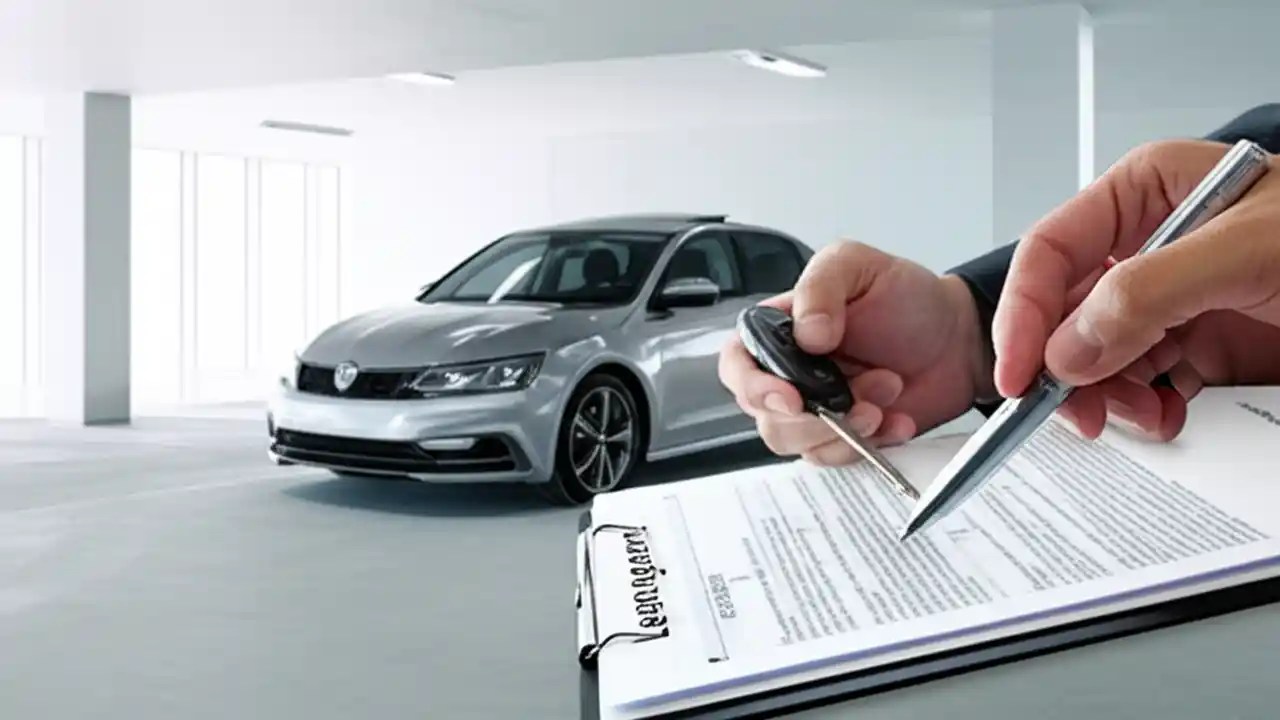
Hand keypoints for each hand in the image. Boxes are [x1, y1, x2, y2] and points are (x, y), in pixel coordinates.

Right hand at [718, 241, 992, 464]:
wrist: (959, 339)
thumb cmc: (906, 297)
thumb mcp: (858, 266)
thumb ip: (821, 287)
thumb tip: (806, 334)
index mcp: (779, 332)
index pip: (737, 365)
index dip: (753, 387)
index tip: (789, 398)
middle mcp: (790, 375)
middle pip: (767, 416)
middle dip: (813, 416)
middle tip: (860, 397)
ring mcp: (817, 410)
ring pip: (799, 445)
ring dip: (845, 430)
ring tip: (886, 397)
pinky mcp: (846, 438)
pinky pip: (840, 458)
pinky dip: (872, 446)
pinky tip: (898, 420)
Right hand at [997, 139, 1279, 440]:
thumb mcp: (1250, 251)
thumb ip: (1148, 292)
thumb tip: (1068, 346)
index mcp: (1147, 192)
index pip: (1053, 250)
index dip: (1024, 311)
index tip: (1018, 370)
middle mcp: (1149, 245)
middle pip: (1067, 311)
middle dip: (1066, 365)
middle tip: (1073, 410)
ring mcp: (1172, 298)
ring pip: (1096, 355)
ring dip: (1106, 396)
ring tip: (1136, 416)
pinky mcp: (1198, 344)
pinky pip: (1141, 383)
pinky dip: (1142, 410)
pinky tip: (1163, 416)